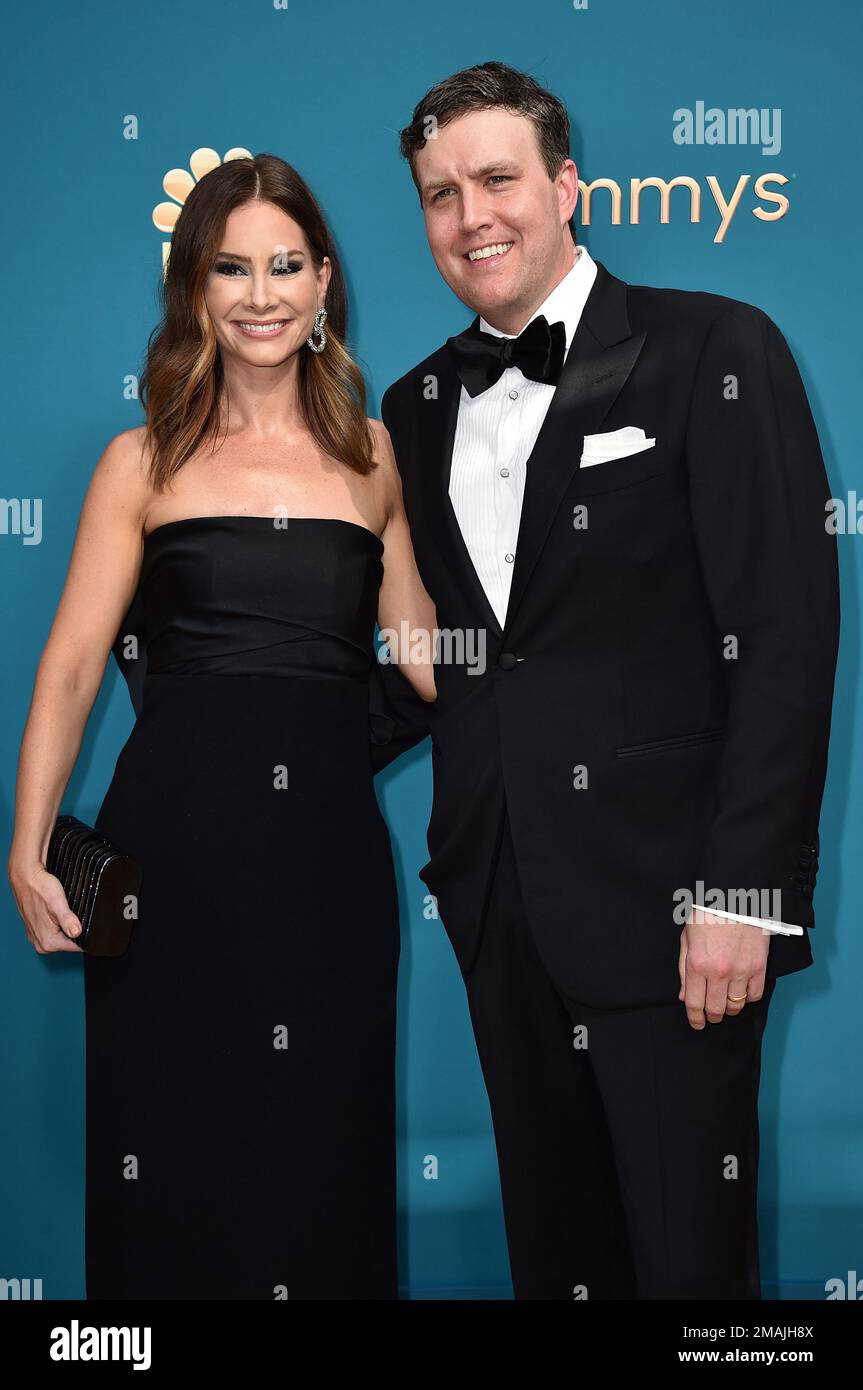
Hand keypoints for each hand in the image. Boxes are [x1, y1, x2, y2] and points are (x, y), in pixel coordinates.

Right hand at [8, 857, 83, 953]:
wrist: (26, 877)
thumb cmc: (40, 888)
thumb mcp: (57, 903)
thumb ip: (68, 920)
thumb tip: (77, 933)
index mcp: (48, 942)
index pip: (77, 947)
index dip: (86, 936)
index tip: (87, 922)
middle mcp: (41, 944)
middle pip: (70, 943)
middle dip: (76, 930)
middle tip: (75, 913)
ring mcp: (37, 937)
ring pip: (63, 937)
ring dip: (68, 926)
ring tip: (66, 911)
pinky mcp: (37, 930)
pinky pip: (55, 931)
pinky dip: (60, 923)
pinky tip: (59, 912)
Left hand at [678, 907, 769, 1028]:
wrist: (734, 895)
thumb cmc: (707, 913)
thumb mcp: (687, 938)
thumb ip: (684, 969)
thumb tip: (685, 996)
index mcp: (696, 964)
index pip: (695, 1003)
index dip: (695, 1018)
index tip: (697, 1023)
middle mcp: (718, 972)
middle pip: (715, 1009)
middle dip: (712, 1016)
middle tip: (711, 1015)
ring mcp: (741, 970)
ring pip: (736, 1005)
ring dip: (730, 1009)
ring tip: (726, 1003)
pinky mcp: (759, 966)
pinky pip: (755, 994)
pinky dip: (748, 998)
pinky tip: (742, 992)